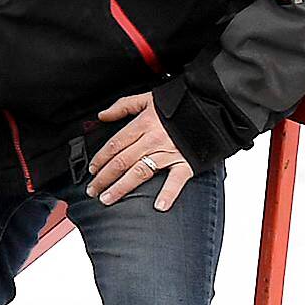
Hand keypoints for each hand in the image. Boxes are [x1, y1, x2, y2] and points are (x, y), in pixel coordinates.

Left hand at [90, 92, 192, 209]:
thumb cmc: (181, 102)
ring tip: (107, 199)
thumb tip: (102, 116)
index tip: (92, 170)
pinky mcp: (188, 162)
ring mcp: (170, 152)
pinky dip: (169, 193)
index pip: (115, 145)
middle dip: (104, 177)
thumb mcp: (148, 98)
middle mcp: (153, 140)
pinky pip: (177, 180)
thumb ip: (123, 106)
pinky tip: (159, 206)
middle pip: (122, 161)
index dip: (100, 158)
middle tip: (91, 190)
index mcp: (143, 124)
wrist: (214, 105)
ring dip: (121, 187)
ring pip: (139, 172)